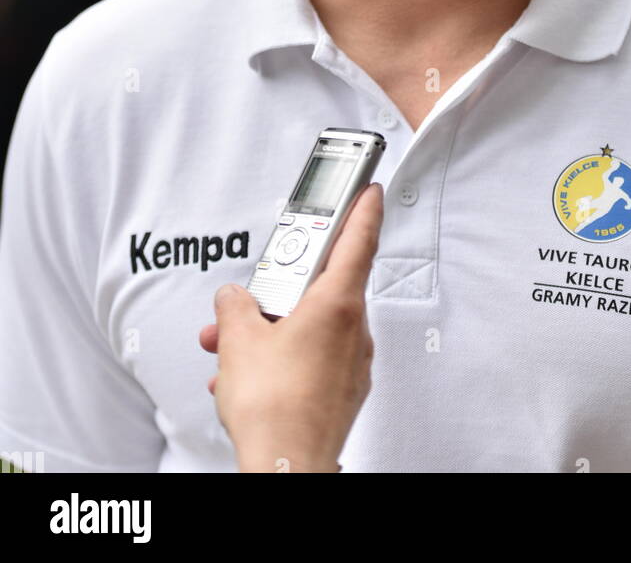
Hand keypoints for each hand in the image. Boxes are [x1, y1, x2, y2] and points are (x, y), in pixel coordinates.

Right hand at [199, 181, 383, 471]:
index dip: (364, 208)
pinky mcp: (343, 392)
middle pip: (322, 287)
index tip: (371, 188)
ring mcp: (352, 363)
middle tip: (255, 292)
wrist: (286, 467)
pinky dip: (285, 357)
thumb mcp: (238, 340)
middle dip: (281, 289)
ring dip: (275, 329)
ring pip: (313, 327)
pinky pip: (314, 359)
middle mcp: (353, 330)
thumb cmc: (274, 409)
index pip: (359, 239)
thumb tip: (233, 299)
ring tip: (237, 346)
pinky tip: (252, 374)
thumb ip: (234, 307)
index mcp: (337, 303)